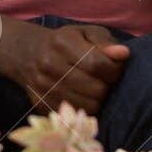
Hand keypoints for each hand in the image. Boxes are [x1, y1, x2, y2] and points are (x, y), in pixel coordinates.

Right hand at [7, 23, 128, 115]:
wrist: (28, 54)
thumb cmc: (66, 42)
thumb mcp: (86, 33)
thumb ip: (106, 43)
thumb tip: (123, 54)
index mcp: (62, 43)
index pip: (98, 64)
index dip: (115, 69)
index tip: (115, 67)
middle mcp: (50, 65)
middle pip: (95, 89)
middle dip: (107, 86)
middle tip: (104, 79)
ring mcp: (44, 88)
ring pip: (88, 106)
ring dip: (98, 100)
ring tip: (94, 88)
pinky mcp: (42, 105)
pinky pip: (76, 118)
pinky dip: (84, 110)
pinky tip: (82, 97)